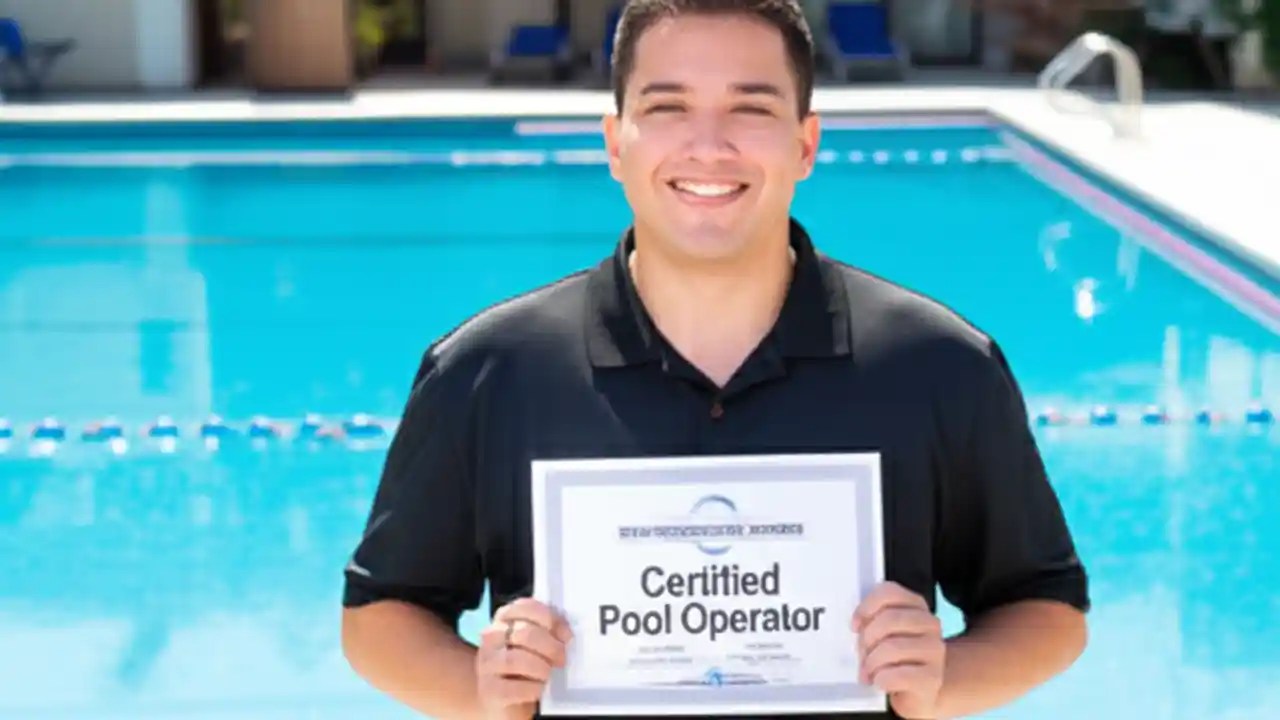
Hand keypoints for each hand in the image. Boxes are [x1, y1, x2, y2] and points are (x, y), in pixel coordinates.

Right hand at [475, 597, 573, 719]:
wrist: (505, 701)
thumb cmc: (526, 667)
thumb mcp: (537, 644)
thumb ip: (549, 632)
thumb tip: (566, 635)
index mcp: (505, 618)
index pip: (526, 607)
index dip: (551, 619)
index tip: (566, 635)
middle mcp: (491, 637)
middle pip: (524, 633)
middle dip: (550, 647)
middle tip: (562, 659)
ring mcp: (487, 664)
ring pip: (516, 660)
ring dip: (541, 668)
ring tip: (549, 674)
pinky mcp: (489, 691)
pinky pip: (513, 688)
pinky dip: (533, 688)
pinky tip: (539, 689)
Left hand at [853, 582, 945, 718]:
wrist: (920, 691)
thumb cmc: (896, 659)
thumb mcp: (882, 634)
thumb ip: (871, 623)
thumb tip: (857, 626)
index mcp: (916, 606)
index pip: (889, 592)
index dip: (867, 607)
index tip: (855, 625)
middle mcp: (930, 624)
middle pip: (889, 619)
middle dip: (867, 639)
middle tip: (863, 655)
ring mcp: (935, 650)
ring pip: (892, 647)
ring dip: (872, 663)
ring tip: (870, 671)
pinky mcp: (933, 677)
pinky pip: (898, 675)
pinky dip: (882, 680)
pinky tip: (882, 682)